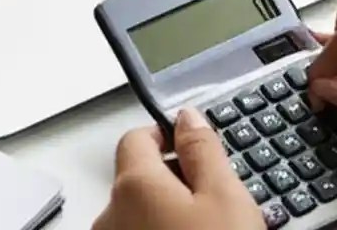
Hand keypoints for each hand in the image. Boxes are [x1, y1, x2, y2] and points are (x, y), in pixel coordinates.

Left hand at [94, 108, 262, 229]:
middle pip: (138, 177)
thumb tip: (188, 117)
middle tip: (215, 197)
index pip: (136, 136)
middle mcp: (111, 216)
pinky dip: (163, 229)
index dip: (168, 135)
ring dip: (168, 210)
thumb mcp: (226, 199)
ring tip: (210, 226)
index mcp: (133, 186)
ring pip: (140, 211)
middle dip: (174, 179)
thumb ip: (204, 150)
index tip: (195, 143)